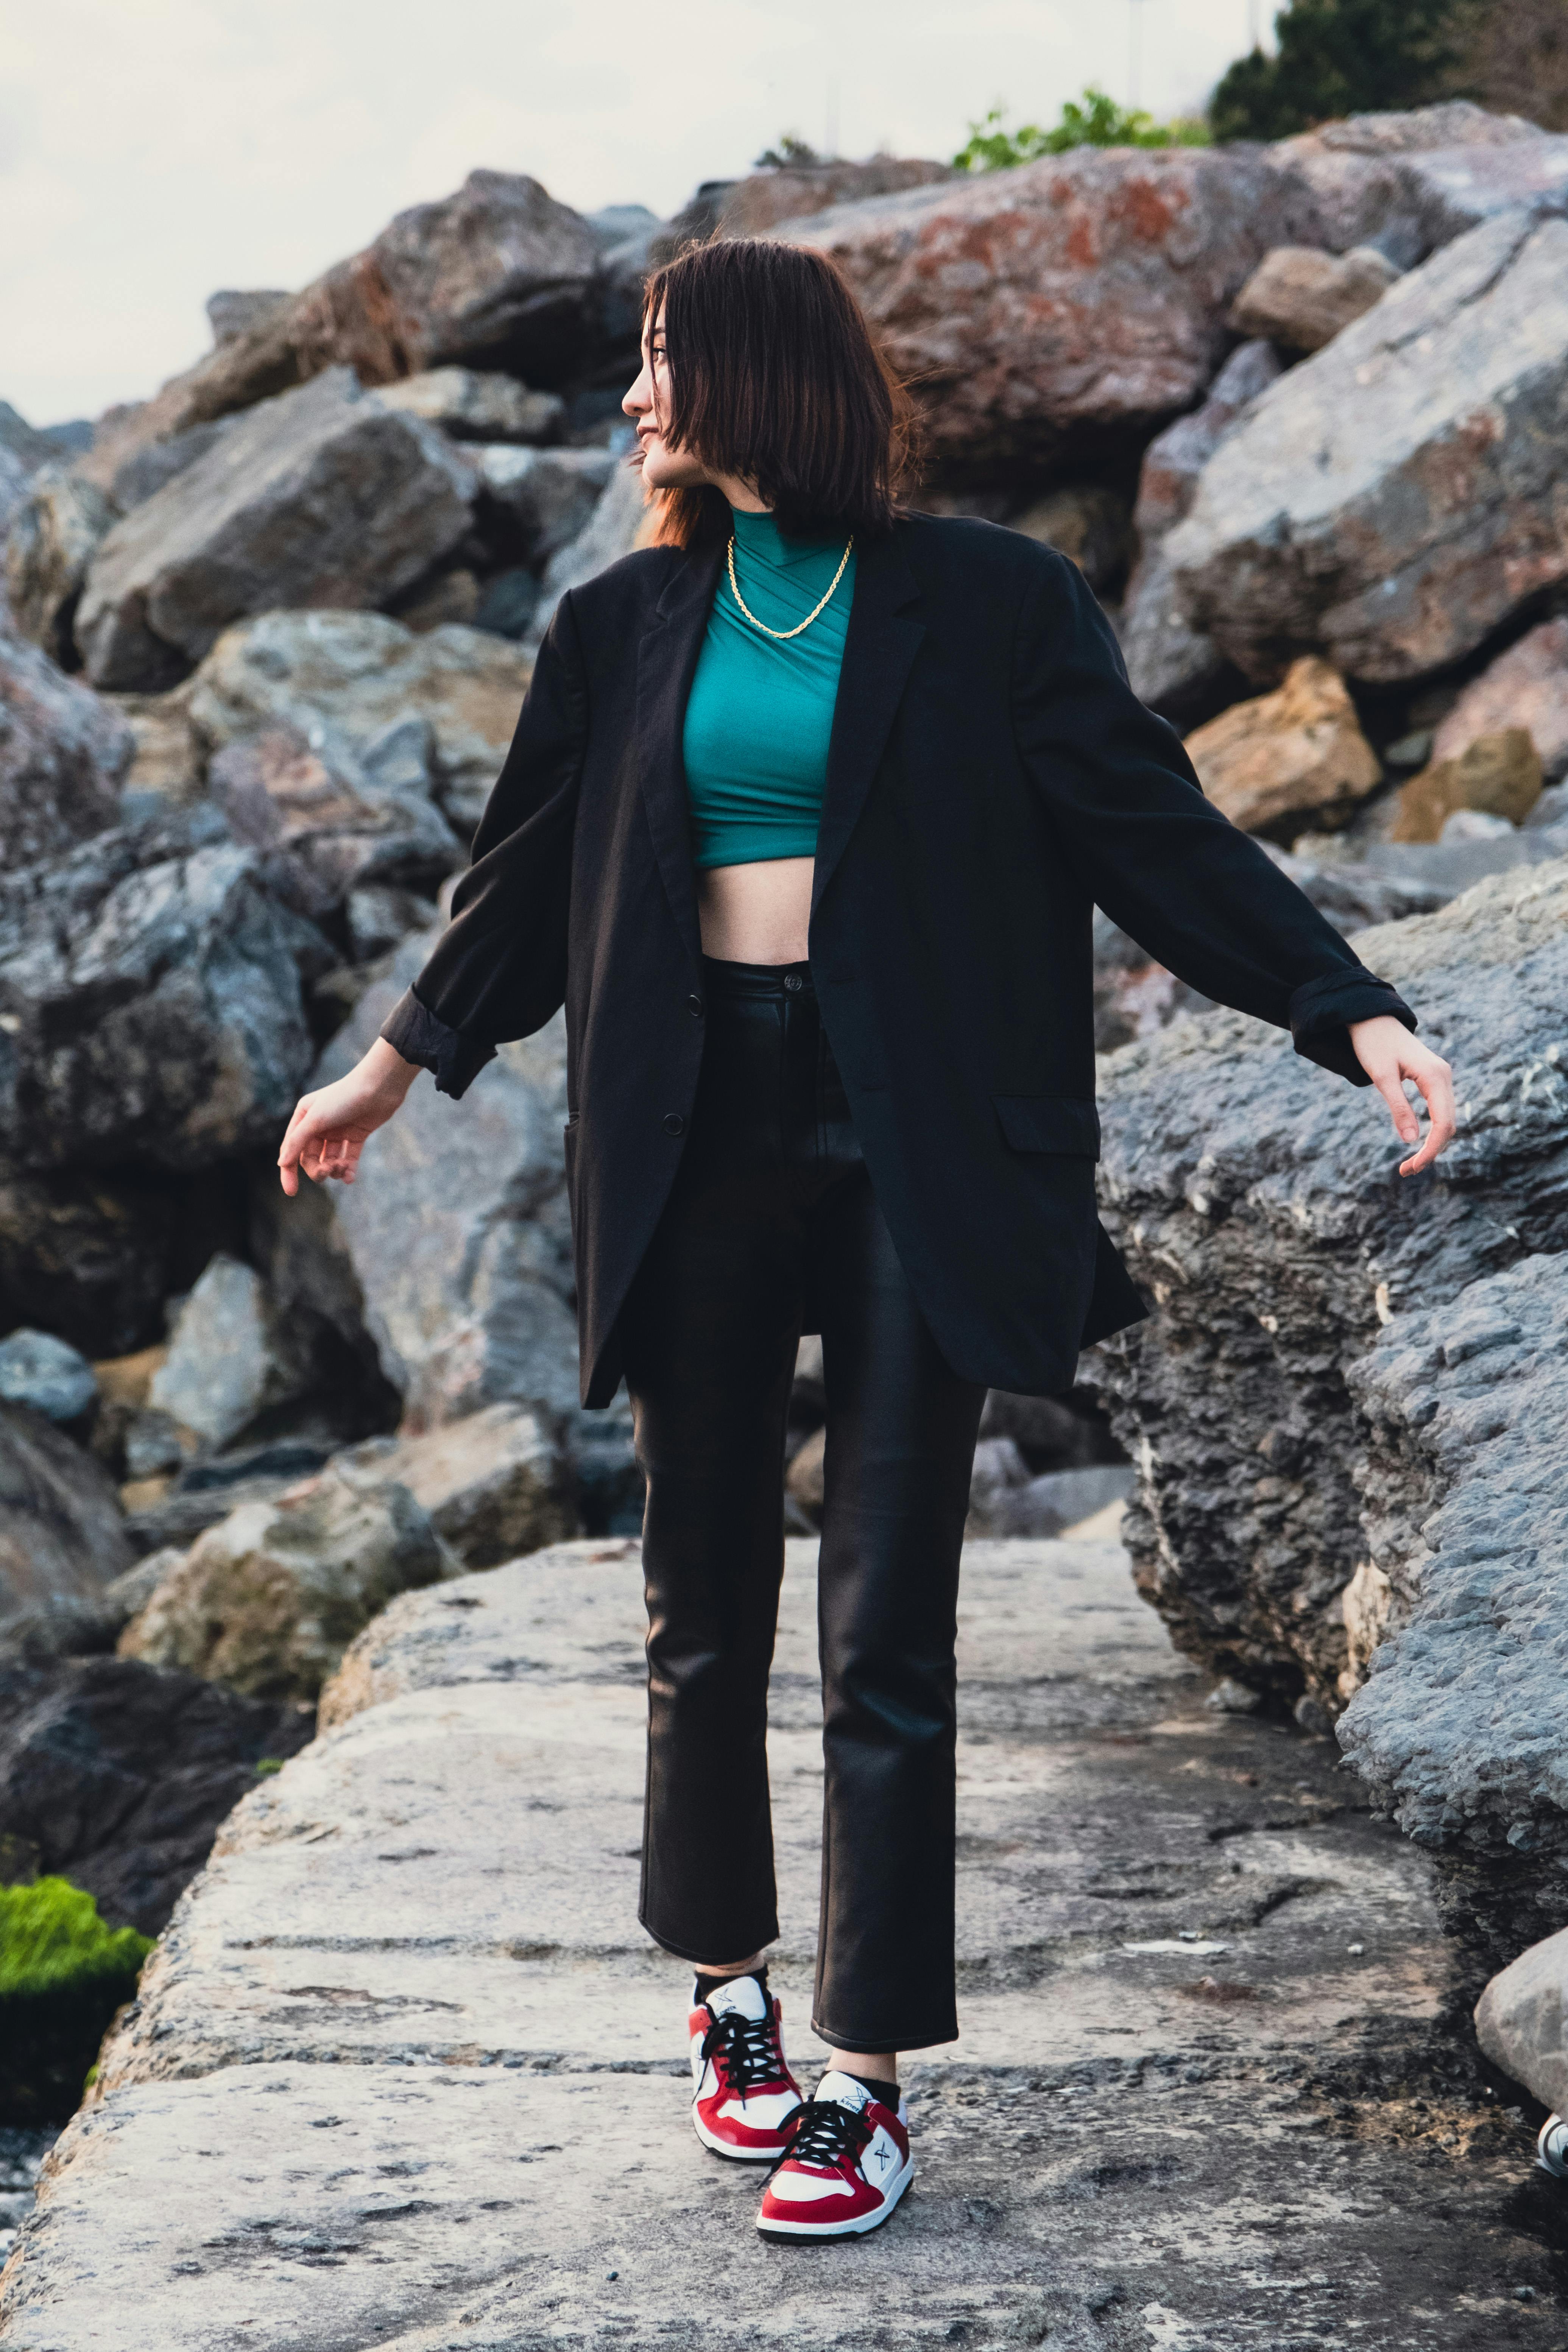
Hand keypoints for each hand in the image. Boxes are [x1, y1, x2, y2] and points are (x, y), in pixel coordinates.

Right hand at [277, 1039, 419, 1195]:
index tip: (291, 1192)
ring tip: (343, 1168)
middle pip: (312, 1158)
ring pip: (330, 1160)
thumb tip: (282, 1163)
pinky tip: (350, 1177)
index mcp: (303, 1117)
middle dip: (318, 1169)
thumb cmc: (344, 1098)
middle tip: (328, 1171)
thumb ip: (297, 1142)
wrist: (379, 1086)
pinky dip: (349, 1169)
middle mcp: (319, 1124)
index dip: (289, 1172)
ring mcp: (338, 1130)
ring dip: (335, 1169)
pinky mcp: (357, 1135)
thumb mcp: (316, 1119)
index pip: (291, 1150)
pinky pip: (349, 1158)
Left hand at [1348, 1016, 1454, 1175]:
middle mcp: (1444, 1077)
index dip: (1431, 1149)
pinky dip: (1431, 1130)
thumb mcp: (1381, 1077)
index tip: (1412, 1168)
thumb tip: (1410, 1141)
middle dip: (1431, 1151)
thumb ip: (1398, 1107)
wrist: (1372, 1020)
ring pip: (1446, 1119)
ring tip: (1409, 1165)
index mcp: (1435, 1076)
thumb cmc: (1373, 1045)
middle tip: (1406, 1172)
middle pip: (1448, 1124)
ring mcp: (1441, 1078)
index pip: (1443, 1123)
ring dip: (1432, 1143)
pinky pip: (1439, 1110)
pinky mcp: (1433, 1080)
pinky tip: (1418, 1144)